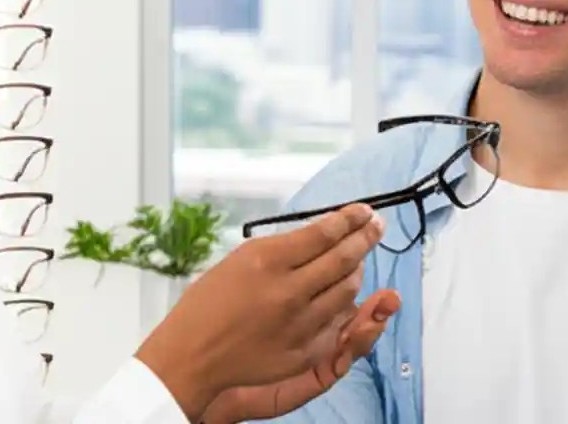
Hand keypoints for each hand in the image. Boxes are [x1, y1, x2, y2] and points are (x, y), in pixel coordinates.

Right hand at [135, 203, 384, 420]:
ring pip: (347, 290)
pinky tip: (343, 295)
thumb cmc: (207, 304)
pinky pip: (337, 323)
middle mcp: (287, 291)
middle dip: (366, 237)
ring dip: (358, 270)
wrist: (191, 356)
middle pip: (344, 258)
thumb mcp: (240, 259)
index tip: (363, 211)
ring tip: (359, 259)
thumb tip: (324, 233)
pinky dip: (345, 305)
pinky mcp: (303, 352)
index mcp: (267, 260)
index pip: (325, 232)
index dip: (350, 218)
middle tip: (376, 226)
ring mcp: (298, 324)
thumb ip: (284, 248)